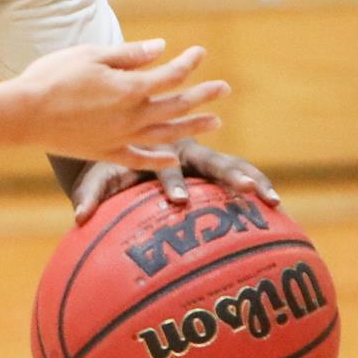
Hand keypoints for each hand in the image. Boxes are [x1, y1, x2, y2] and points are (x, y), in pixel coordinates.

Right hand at [16, 39, 228, 171]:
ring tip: (214, 123)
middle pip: (176, 105)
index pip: (170, 74)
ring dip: (192, 128)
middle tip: (224, 90)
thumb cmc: (53, 77)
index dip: (188, 62)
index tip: (200, 53)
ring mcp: (119, 137)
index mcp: (130, 88)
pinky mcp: (104, 152)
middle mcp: (132, 116)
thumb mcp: (91, 55)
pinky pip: (139, 158)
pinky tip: (173, 157)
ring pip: (166, 134)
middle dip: (202, 96)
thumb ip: (129, 55)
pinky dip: (159, 159)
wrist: (23, 114)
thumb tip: (161, 49)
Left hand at [68, 139, 281, 224]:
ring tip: (273, 201)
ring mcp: (200, 157)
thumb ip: (91, 196)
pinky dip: (257, 185)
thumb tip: (79, 218)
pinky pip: (237, 173)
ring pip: (230, 163)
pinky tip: (278, 208)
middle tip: (245, 188)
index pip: (165, 169)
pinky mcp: (211, 164)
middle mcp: (181, 151)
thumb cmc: (104, 167)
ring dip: (252, 178)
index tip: (179, 201)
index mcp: (152, 153)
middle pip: (208, 161)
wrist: (115, 140)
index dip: (173, 183)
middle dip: (226, 175)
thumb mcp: (95, 178)